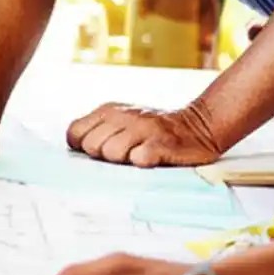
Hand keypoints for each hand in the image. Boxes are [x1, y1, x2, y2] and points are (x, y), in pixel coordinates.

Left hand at [66, 102, 222, 166]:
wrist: (199, 125)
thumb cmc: (152, 131)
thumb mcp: (121, 121)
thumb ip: (99, 130)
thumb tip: (76, 150)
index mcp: (108, 111)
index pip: (74, 132)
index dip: (82, 148)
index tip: (99, 152)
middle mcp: (123, 117)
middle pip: (91, 146)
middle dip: (103, 156)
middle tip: (123, 154)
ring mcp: (143, 129)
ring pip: (112, 153)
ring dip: (123, 161)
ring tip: (138, 155)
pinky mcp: (161, 144)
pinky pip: (138, 159)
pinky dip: (142, 163)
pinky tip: (151, 159)